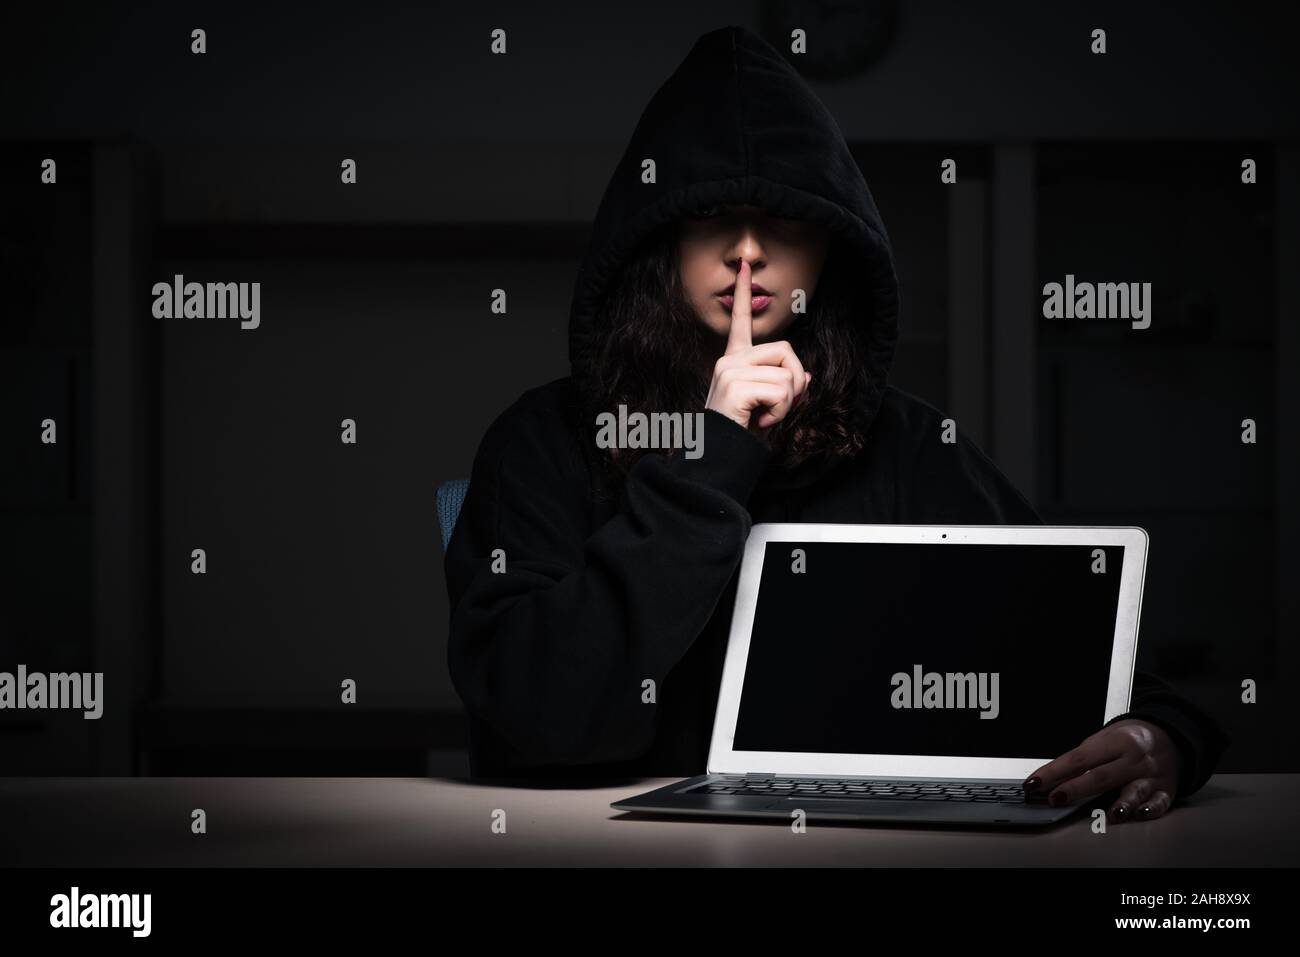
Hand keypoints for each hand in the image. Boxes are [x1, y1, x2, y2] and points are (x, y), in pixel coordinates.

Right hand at [704, 256, 811, 432]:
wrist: (719, 456)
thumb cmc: (741, 433)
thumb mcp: (767, 406)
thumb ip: (784, 386)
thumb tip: (807, 377)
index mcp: (733, 361)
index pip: (740, 321)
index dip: (743, 293)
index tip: (743, 266)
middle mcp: (729, 361)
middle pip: (786, 350)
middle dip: (796, 381)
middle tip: (780, 407)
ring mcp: (730, 371)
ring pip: (787, 375)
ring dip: (788, 403)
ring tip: (766, 417)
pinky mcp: (735, 385)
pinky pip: (781, 391)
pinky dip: (781, 412)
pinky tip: (761, 421)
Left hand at [1022, 718, 1181, 823]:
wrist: (1169, 735)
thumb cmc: (1128, 740)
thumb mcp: (1104, 740)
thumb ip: (1082, 760)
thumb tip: (1051, 780)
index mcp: (1113, 741)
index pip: (1078, 759)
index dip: (1054, 772)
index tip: (1034, 784)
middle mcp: (1132, 758)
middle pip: (1101, 775)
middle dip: (1077, 788)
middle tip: (1055, 798)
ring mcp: (1150, 774)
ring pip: (1134, 790)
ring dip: (1122, 803)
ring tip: (1110, 814)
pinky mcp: (1166, 789)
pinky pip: (1159, 801)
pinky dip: (1150, 809)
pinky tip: (1140, 814)